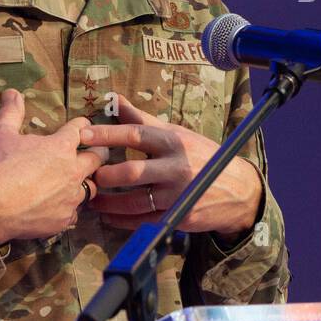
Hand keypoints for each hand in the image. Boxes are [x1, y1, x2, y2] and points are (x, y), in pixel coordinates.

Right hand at [0, 88, 108, 244]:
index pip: (81, 128)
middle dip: (98, 152)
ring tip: (78, 181)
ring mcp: (70, 197)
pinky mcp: (63, 219)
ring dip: (86, 182)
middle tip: (94, 152)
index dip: (80, 125)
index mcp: (61, 146)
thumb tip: (12, 92)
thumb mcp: (1, 133)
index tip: (80, 126)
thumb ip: (11, 112)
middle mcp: (73, 171)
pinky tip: (61, 207)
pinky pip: (74, 213)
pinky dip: (69, 209)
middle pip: (99, 157)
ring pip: (92, 187)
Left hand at [80, 94, 262, 234]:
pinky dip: (123, 221)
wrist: (238, 189)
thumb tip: (116, 100)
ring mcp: (179, 195)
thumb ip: (144, 119)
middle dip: (106, 175)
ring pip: (135, 202)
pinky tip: (109, 217)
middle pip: (133, 172)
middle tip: (87, 176)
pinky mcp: (180, 216)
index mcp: (174, 142)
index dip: (107, 135)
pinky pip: (145, 221)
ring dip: (109, 203)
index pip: (135, 135)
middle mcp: (177, 167)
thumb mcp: (177, 134)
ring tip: (93, 200)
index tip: (83, 135)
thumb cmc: (201, 156)